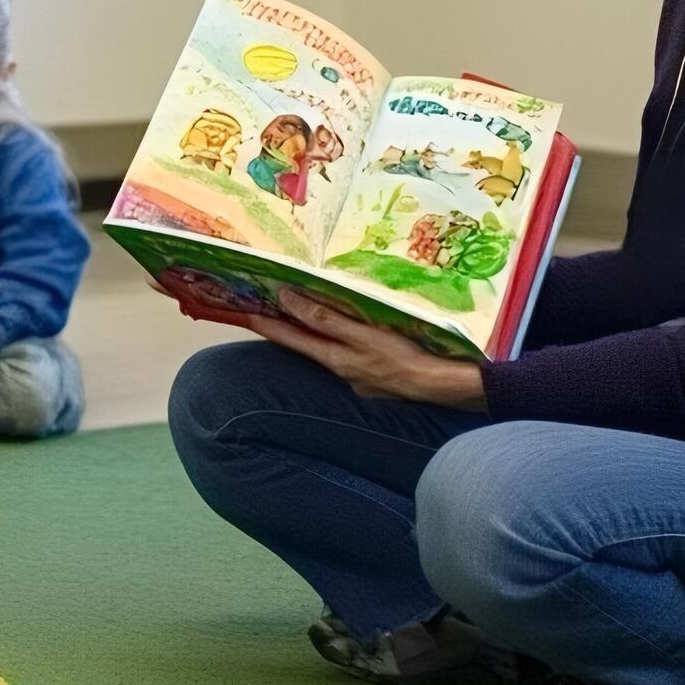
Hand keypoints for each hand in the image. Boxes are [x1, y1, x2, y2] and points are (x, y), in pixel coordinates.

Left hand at [254, 291, 487, 407]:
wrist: (440, 386)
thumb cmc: (402, 356)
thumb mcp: (361, 334)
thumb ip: (324, 318)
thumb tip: (288, 299)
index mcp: (334, 358)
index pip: (290, 339)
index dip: (266, 325)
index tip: (244, 311)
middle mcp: (341, 371)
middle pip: (305, 347)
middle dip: (284, 330)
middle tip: (264, 311)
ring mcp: (359, 378)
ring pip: (328, 353)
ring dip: (313, 337)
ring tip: (301, 319)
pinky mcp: (376, 380)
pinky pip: (351, 358)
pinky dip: (342, 346)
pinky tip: (351, 340)